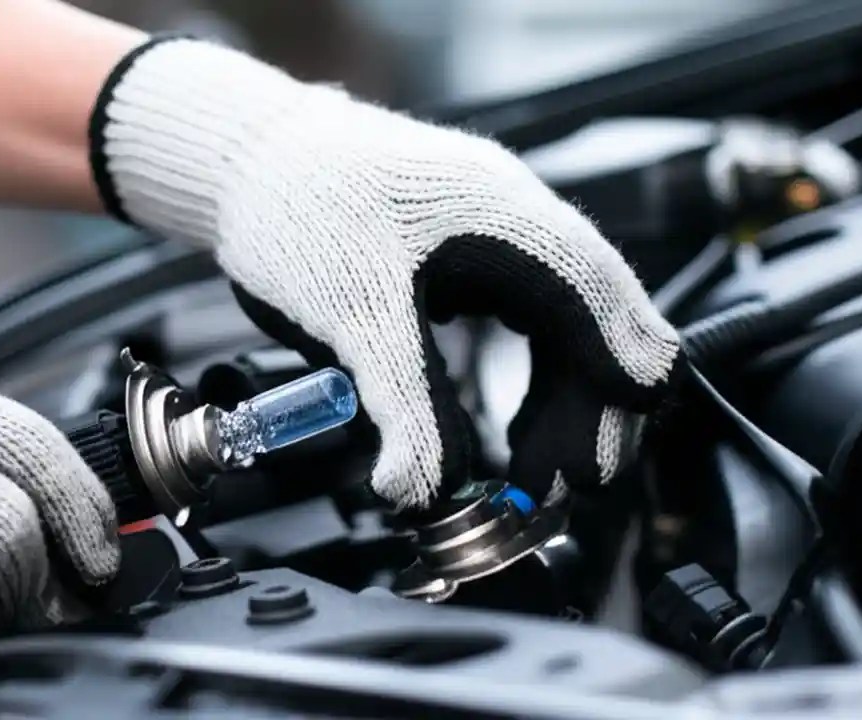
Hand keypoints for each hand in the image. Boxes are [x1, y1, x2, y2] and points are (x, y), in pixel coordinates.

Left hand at [90, 39, 682, 508]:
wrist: (245, 159)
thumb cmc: (294, 205)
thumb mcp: (353, 315)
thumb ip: (403, 404)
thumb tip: (425, 490)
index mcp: (502, 215)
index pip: (594, 294)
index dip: (617, 375)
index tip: (611, 452)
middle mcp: (513, 222)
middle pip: (587, 323)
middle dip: (585, 411)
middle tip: (560, 489)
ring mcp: (493, 238)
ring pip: (558, 331)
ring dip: (555, 406)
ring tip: (530, 476)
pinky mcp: (465, 257)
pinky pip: (522, 325)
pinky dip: (520, 382)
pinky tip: (504, 427)